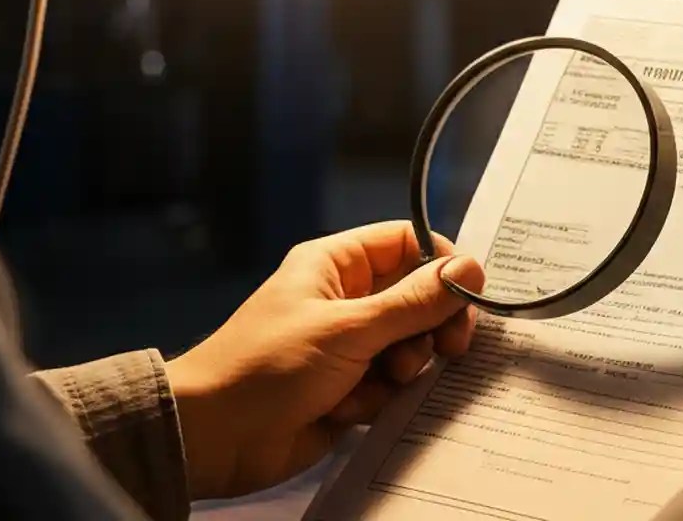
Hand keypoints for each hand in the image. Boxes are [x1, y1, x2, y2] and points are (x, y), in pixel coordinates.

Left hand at [165, 221, 483, 500]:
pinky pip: (390, 384)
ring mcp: (347, 345)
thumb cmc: (267, 368)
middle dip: (432, 325)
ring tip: (381, 381)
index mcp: (335, 265)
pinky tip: (349, 408)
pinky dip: (380, 397)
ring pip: (409, 345)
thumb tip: (470, 269)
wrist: (212, 439)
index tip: (468, 294)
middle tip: (447, 347)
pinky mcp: (347, 387)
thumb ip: (415, 302)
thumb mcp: (349, 329)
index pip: (406, 244)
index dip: (441, 264)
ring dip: (404, 366)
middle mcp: (345, 299)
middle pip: (418, 297)